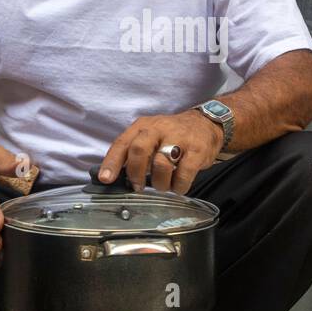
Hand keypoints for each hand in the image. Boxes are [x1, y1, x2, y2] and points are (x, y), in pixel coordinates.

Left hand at [100, 110, 223, 194]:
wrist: (206, 124)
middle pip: (139, 150)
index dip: (112, 162)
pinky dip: (178, 186)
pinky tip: (178, 186)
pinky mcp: (197, 151)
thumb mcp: (150, 135)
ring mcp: (180, 139)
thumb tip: (114, 176)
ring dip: (159, 183)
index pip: (122, 143)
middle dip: (135, 173)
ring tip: (163, 185)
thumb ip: (133, 152)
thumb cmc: (172, 135)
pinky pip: (183, 175)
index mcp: (144, 126)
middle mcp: (160, 129)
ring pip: (161, 165)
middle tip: (137, 186)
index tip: (105, 179)